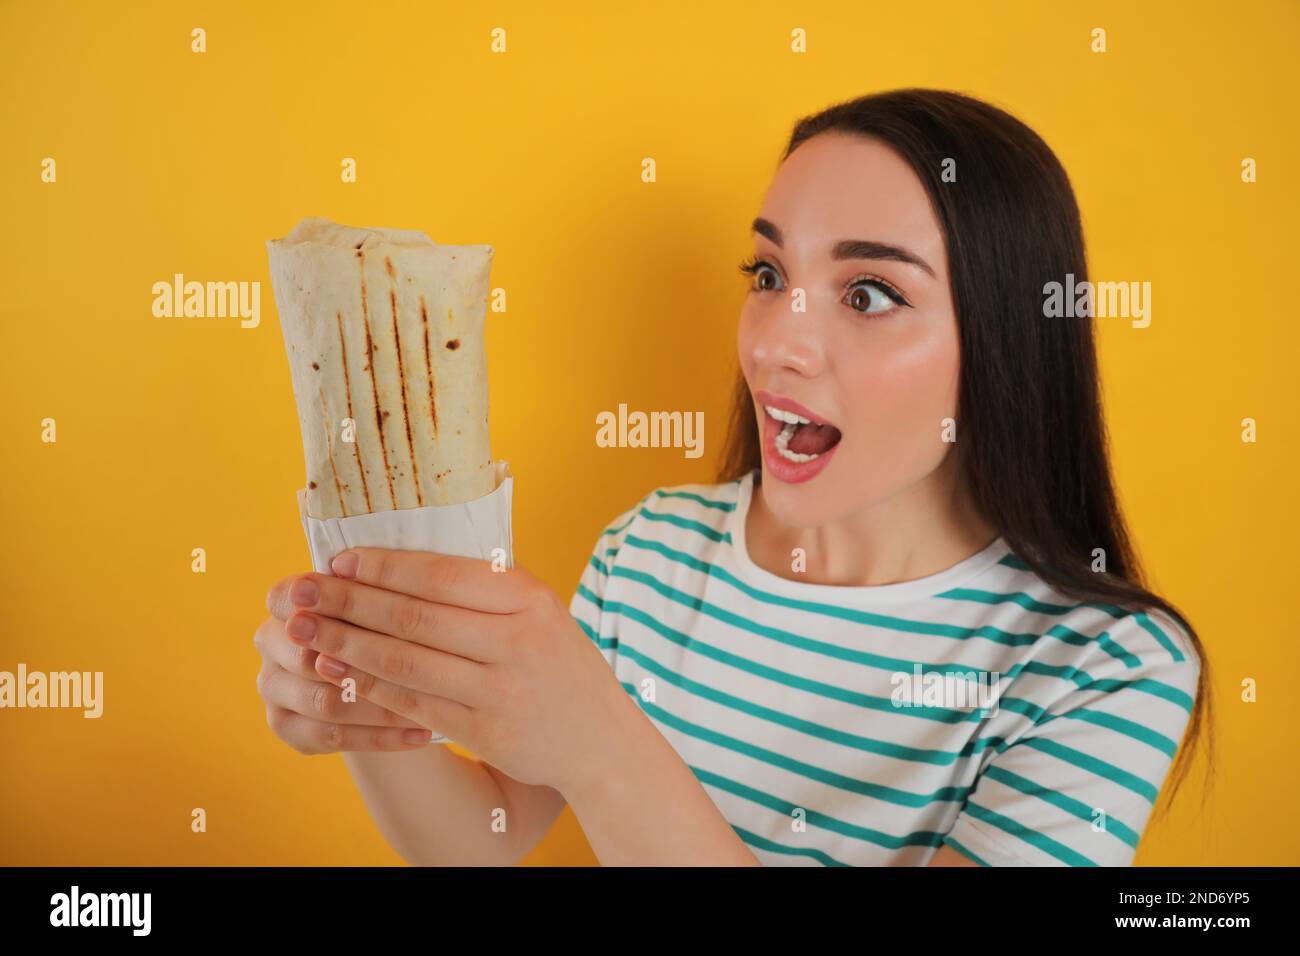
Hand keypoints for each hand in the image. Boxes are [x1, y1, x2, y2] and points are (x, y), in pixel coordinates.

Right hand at [253, 582, 435, 753]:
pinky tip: (421, 735)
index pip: (290, 597)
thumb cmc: (380, 626)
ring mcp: (274, 689)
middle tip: (420, 669)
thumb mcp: (378, 607)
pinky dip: (382, 737)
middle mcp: (271, 643)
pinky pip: (335, 737)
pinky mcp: (287, 728)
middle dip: (366, 664)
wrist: (369, 675)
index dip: (322, 604)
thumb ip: (377, 594)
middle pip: (309, 657)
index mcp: (286, 603)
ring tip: (430, 708)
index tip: (365, 606)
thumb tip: (406, 576)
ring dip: (382, 708)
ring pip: (326, 702)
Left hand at [263, 548, 630, 794]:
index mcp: (528, 598)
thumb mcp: (539, 610)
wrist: (601, 738)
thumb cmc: (560, 662)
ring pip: (405, 662)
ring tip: (308, 631)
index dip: (381, 568)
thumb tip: (397, 561)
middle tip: (302, 592)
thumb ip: (483, 587)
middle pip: (414, 617)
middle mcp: (516, 640)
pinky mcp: (484, 731)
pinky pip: (412, 703)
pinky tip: (341, 671)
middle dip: (349, 602)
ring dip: (348, 645)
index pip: (440, 575)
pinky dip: (370, 686)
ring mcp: (499, 690)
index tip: (338, 561)